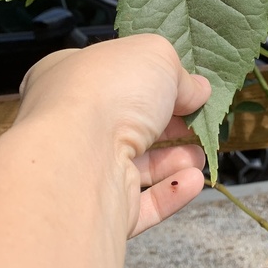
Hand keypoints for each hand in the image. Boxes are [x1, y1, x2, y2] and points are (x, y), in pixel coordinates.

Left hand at [17, 34, 211, 235]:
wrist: (78, 159)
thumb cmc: (108, 92)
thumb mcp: (155, 56)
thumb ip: (179, 72)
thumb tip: (197, 90)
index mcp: (67, 78)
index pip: (109, 76)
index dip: (148, 78)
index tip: (183, 86)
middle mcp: (70, 124)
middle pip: (126, 122)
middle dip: (166, 123)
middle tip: (196, 121)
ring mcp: (82, 171)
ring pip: (134, 165)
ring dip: (172, 159)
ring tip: (200, 154)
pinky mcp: (98, 211)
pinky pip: (140, 203)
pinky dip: (170, 191)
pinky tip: (193, 179)